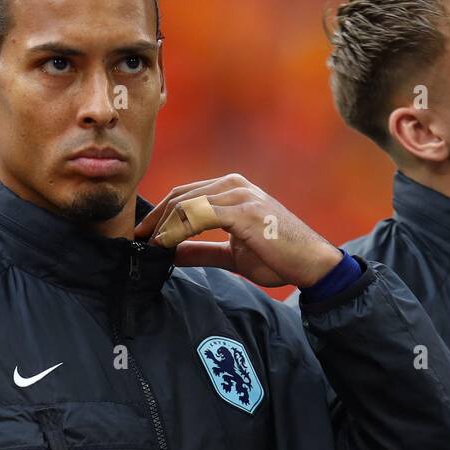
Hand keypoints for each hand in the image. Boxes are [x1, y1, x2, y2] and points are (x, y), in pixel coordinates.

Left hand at [134, 173, 342, 287]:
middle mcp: (233, 185)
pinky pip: (198, 216)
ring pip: (185, 204)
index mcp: (231, 189)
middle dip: (154, 219)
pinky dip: (176, 231)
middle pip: (180, 196)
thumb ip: (201, 251)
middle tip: (136, 241)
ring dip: (162, 227)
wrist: (313, 264)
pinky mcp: (242, 211)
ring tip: (148, 248)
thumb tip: (170, 253)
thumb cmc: (278, 257)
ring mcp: (238, 195)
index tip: (142, 237)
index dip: (160, 215)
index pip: (185, 195)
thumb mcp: (232, 255)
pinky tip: (165, 247)